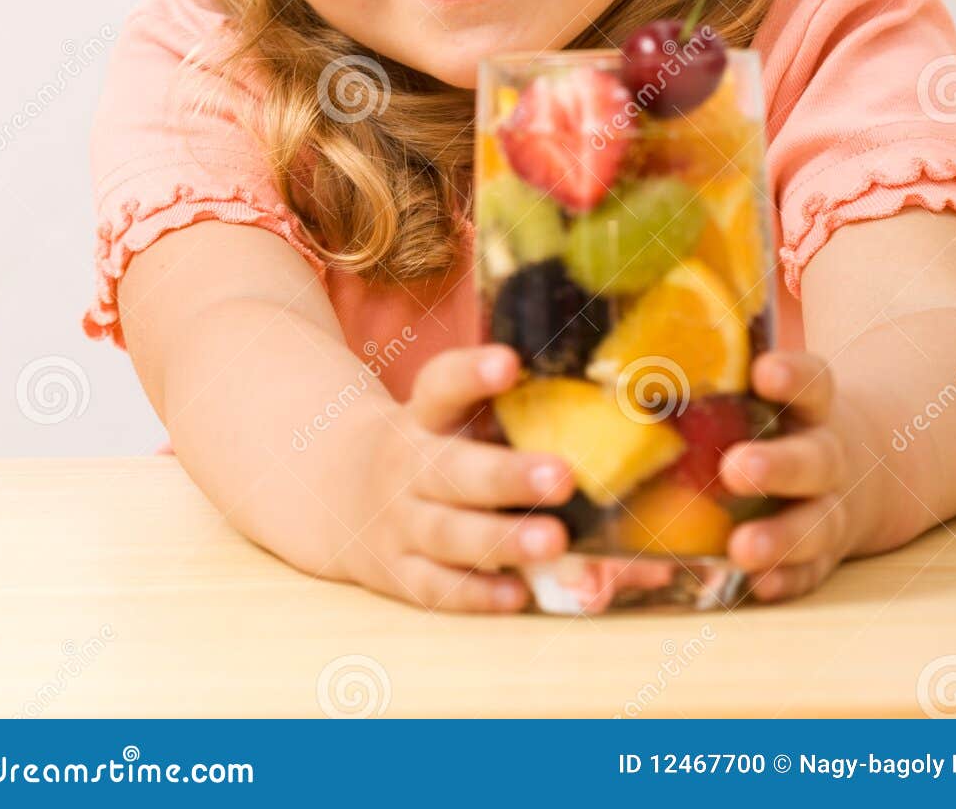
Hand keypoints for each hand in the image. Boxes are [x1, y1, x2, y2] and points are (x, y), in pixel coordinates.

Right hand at [337, 343, 577, 612]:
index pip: (440, 385)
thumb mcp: (449, 415)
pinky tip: (517, 592)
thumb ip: (509, 411)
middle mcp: (407, 466)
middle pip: (452, 470)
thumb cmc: (431, 445)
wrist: (339, 489)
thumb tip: (615, 412)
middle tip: (564, 475)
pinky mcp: (398, 571)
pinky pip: (435, 587)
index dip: (471, 374)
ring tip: (555, 540)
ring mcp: (399, 522)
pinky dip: (475, 593)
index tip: (509, 362)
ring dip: (502, 539)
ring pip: (447, 533)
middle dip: (508, 476)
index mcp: (424, 416)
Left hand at [718, 350, 869, 601]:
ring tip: (742, 548)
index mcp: (813, 404)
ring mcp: (832, 506)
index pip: (813, 382)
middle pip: (813, 457)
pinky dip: (787, 580)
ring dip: (780, 536)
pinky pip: (811, 572)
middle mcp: (828, 454)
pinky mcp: (825, 552)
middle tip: (735, 468)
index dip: (790, 376)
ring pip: (816, 522)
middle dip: (776, 465)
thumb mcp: (771, 386)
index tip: (763, 370)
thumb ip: (718, 364)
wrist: (864, 466)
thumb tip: (616, 319)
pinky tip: (758, 588)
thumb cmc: (784, 417)